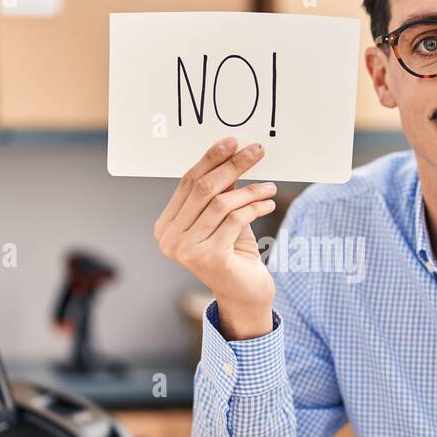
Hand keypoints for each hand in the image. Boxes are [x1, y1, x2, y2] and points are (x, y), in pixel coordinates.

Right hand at [154, 137, 277, 339]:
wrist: (245, 295)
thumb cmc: (234, 253)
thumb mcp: (223, 219)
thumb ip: (220, 192)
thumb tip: (231, 154)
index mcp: (166, 227)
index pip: (186, 183)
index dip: (209, 160)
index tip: (232, 142)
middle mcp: (170, 239)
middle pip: (202, 189)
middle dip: (231, 165)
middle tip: (256, 150)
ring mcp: (187, 250)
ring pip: (220, 203)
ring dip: (249, 190)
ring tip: (270, 186)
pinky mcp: (209, 257)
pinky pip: (235, 220)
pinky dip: (255, 207)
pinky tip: (269, 203)